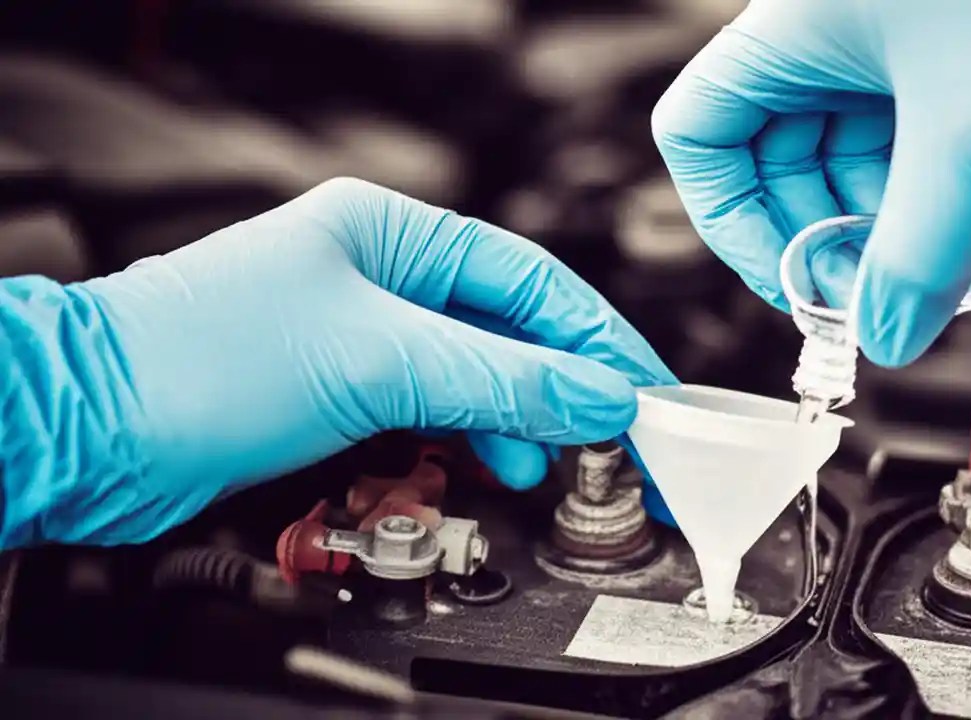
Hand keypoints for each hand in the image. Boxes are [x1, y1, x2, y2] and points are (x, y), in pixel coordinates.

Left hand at [9, 178, 674, 544]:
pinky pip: (436, 405)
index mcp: (391, 231)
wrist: (90, 428)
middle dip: (567, 382)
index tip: (643, 387)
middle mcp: (381, 274)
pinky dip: (473, 434)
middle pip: (508, 328)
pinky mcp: (342, 388)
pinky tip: (497, 459)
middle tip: (617, 433)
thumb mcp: (381, 359)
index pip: (528, 279)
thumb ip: (504, 379)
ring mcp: (361, 333)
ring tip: (556, 459)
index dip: (595, 336)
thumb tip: (600, 393)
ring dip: (523, 416)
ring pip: (476, 372)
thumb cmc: (203, 361)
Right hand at [653, 0, 970, 365]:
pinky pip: (947, 158)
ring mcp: (906, 55)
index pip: (705, 133)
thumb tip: (890, 341)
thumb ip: (924, 246)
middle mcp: (839, 40)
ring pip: (876, 172)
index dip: (732, 222)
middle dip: (837, 246)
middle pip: (789, 167)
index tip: (792, 283)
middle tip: (885, 306)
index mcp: (799, 29)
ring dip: (918, 241)